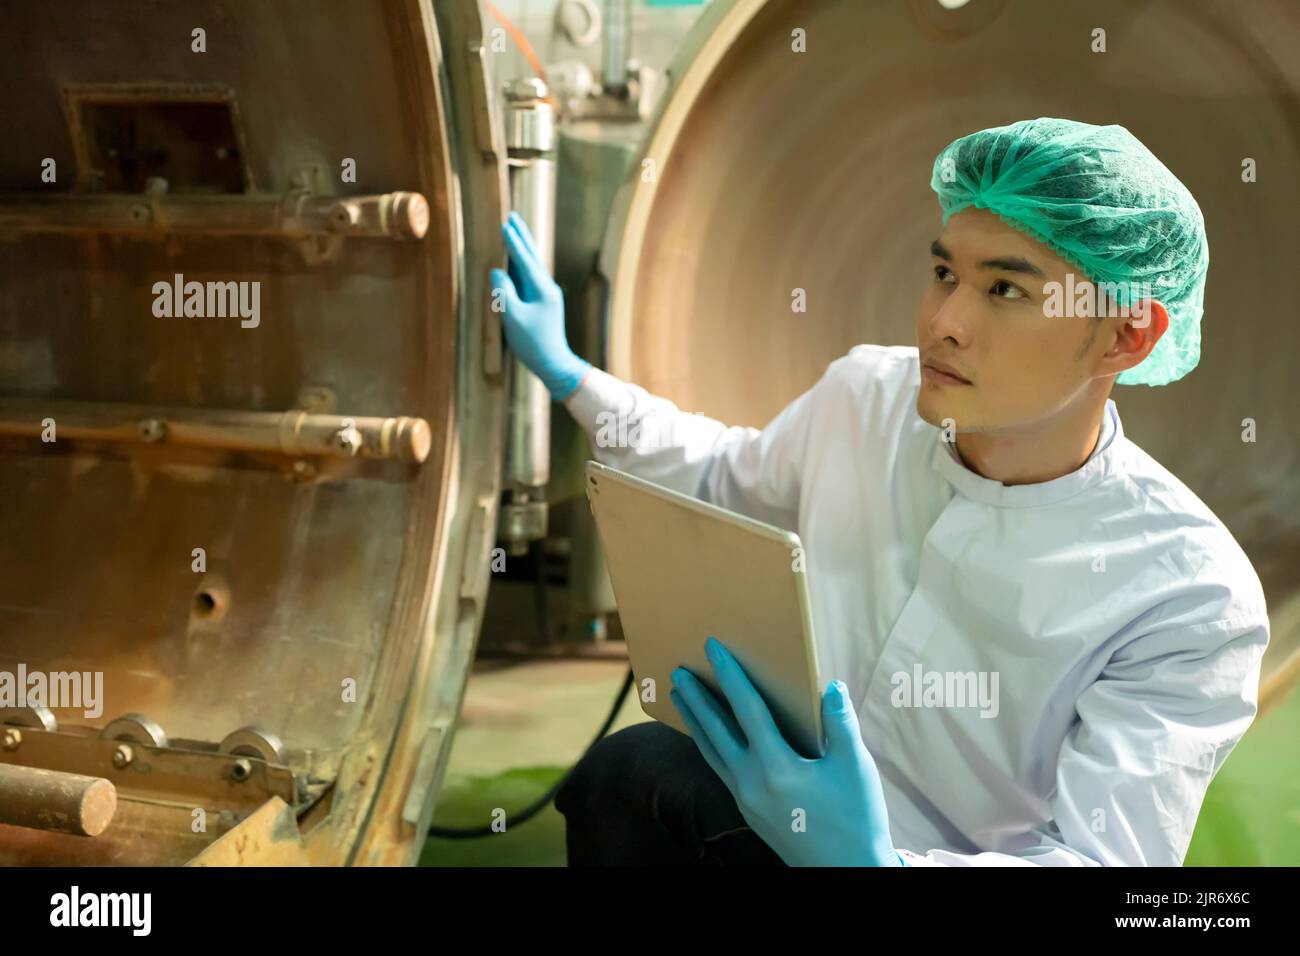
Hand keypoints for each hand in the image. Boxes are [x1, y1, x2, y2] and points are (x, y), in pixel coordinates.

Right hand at [490, 211, 590, 400]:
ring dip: (522, 248)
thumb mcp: (513, 318)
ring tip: (514, 233)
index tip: (505, 223)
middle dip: (522, 237)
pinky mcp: (543, 304)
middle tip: (513, 217)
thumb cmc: (532, 343)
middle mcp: (547, 288)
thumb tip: (497, 270)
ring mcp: (547, 295)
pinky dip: (522, 265)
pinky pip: (530, 278)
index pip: (524, 259)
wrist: (554, 363)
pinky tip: (517, 263)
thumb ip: (503, 292)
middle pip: (532, 257)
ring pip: (532, 266)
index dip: (514, 241)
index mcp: (541, 289)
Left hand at [669, 636, 904, 866]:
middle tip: (678, 671)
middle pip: (715, 730)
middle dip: (696, 698)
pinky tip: (706, 739)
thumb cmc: (857, 819)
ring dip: (694, 722)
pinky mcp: (748, 812)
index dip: (729, 675)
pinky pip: (719, 769)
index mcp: (778, 768)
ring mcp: (746, 799)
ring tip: (680, 698)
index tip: (711, 648)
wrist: (848, 872)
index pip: (746, 709)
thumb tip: (829, 686)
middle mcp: (753, 782)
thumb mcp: (855, 767)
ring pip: (711, 752)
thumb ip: (840, 723)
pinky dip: (707, 747)